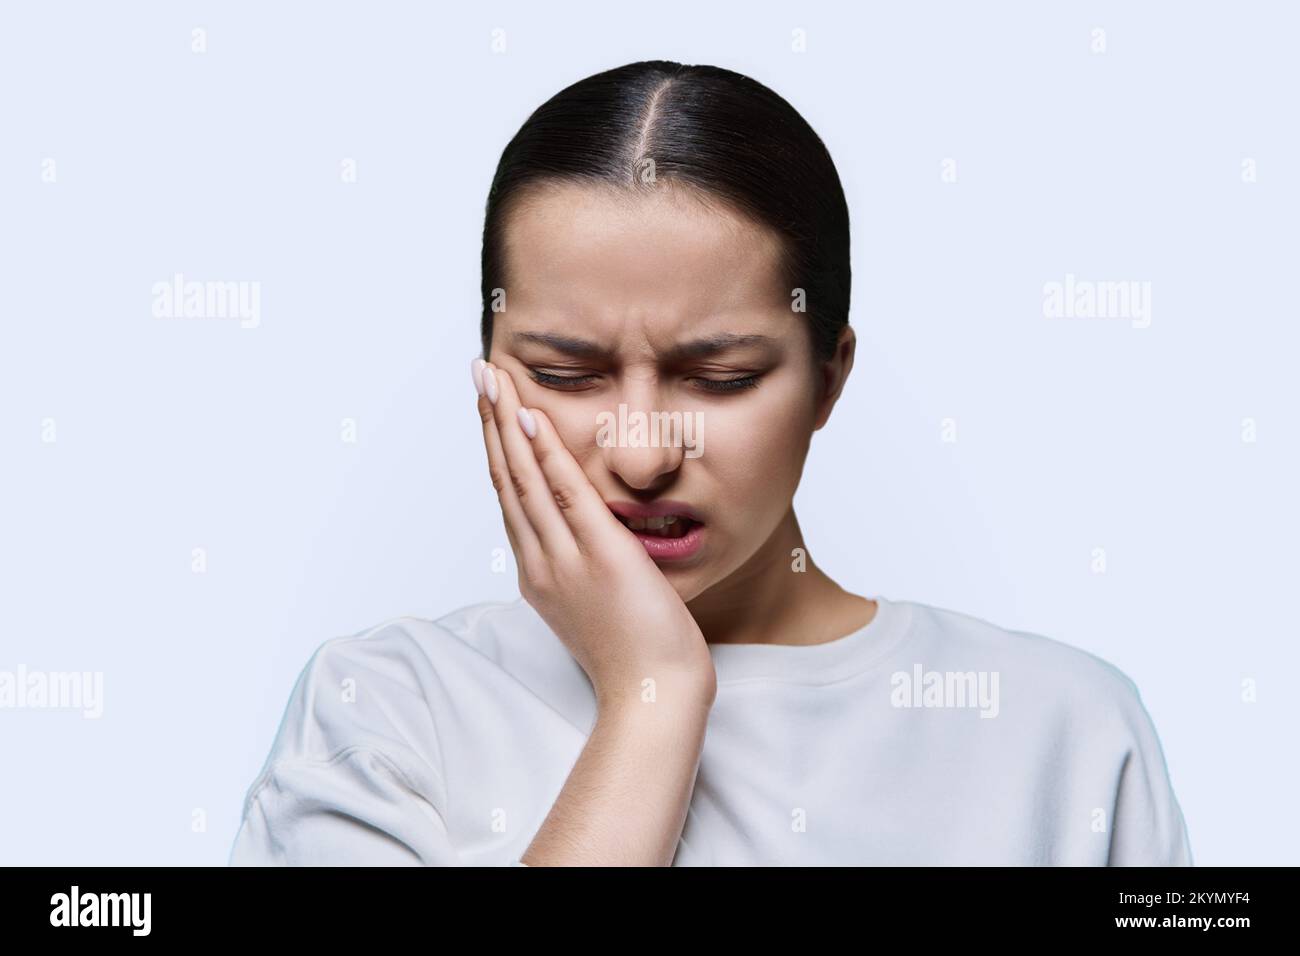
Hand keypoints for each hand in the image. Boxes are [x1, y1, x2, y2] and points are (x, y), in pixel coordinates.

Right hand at [473, 358, 716, 715]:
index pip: (512, 500)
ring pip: (524, 479)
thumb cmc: (636, 661)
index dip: (498, 450)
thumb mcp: (598, 609)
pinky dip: (545, 454)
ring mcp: (565, 560)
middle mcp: (541, 563)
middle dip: (490, 422)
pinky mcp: (599, 556)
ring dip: (506, 423)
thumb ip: (586, 573)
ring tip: (492, 377)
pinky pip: (566, 494)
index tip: (491, 410)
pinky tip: (531, 418)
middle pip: (506, 479)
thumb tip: (590, 546)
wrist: (652, 698)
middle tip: (478, 373)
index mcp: (540, 575)